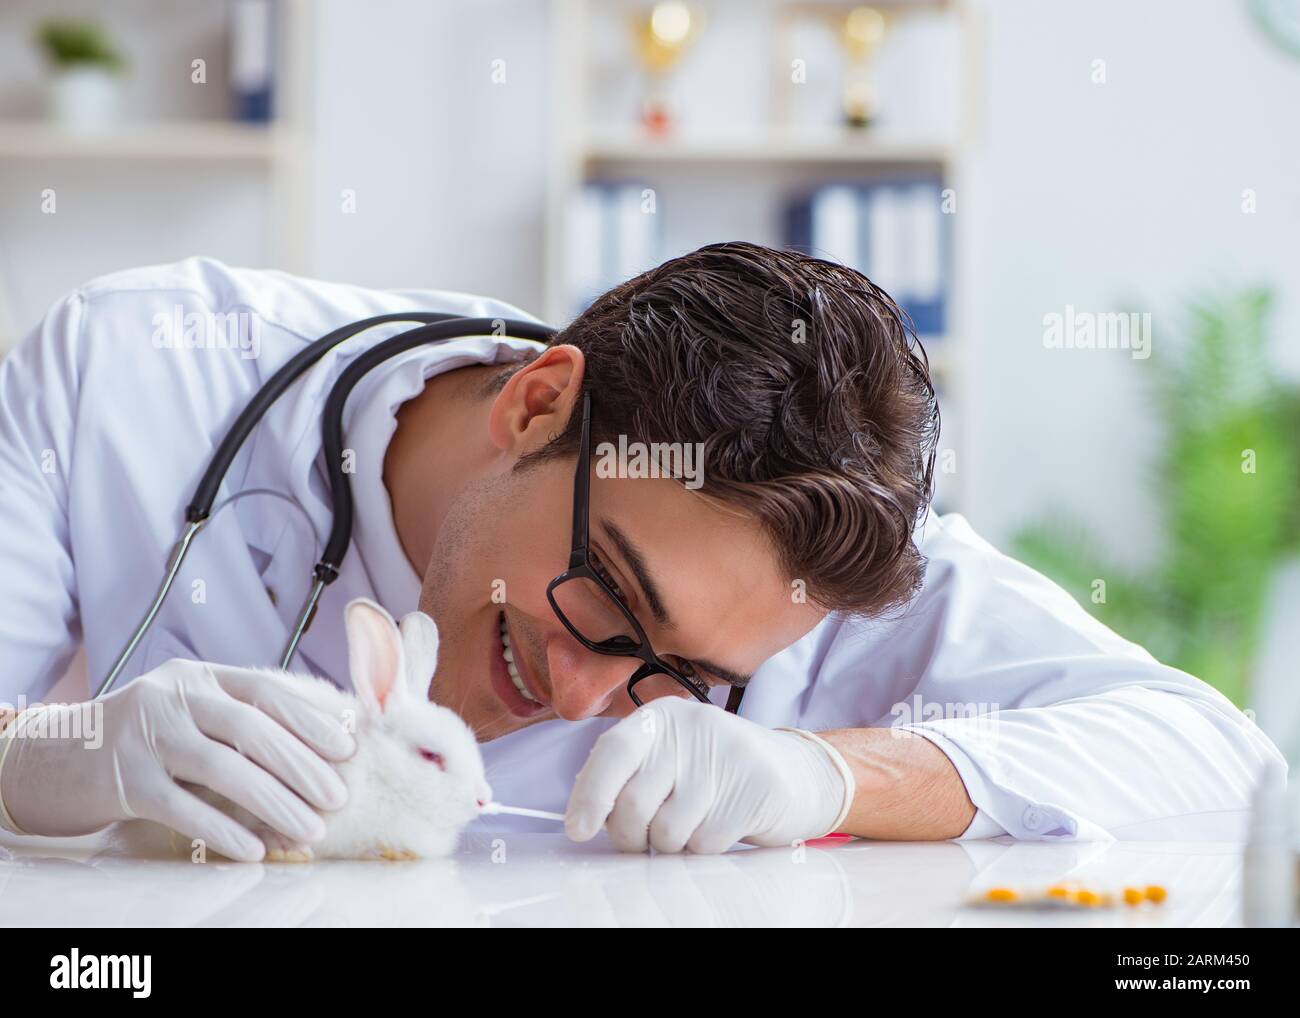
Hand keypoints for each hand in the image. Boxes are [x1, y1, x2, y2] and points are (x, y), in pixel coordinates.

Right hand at [0, 659, 355, 860]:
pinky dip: (222, 829)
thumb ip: (240, 720)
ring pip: (222, 768)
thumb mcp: (191, 711)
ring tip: (309, 829)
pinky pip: (182, 808)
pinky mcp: (124, 782)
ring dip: (273, 802)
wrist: (59, 757)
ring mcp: (146, 738)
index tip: (345, 749)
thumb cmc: (147, 737)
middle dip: (301, 766)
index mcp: (199, 677)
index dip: (308, 720)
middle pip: (249, 729)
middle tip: (337, 797)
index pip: (264, 691)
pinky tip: (255, 848)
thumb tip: (318, 751)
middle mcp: (173, 698)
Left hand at [565, 698, 851, 853]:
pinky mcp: (755, 787)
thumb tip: (583, 816)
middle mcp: (692, 727)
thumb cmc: (718, 773)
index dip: (590, 794)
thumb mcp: (672, 757)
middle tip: (647, 838)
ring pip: (669, 831)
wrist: (798, 773)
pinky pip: (705, 842)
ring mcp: (726, 755)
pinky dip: (705, 847)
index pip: (613, 751)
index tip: (578, 828)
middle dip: (632, 837)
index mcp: (663, 717)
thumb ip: (630, 776)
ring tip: (693, 823)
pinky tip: (721, 824)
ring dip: (673, 844)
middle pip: (635, 803)